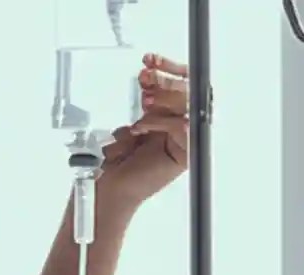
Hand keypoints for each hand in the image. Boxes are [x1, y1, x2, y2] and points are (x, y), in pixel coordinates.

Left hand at [98, 53, 191, 205]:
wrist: (111, 185)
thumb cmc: (120, 158)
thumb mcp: (136, 119)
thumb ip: (149, 100)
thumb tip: (149, 73)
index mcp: (174, 115)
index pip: (185, 83)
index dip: (170, 68)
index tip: (150, 59)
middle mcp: (184, 125)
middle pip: (192, 90)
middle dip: (167, 79)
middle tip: (146, 76)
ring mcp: (187, 140)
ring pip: (189, 105)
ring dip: (165, 96)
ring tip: (145, 100)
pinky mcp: (185, 156)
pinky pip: (181, 127)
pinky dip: (159, 122)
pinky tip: (141, 127)